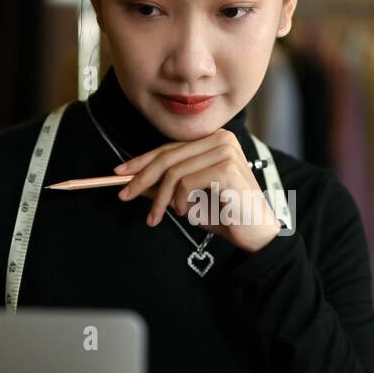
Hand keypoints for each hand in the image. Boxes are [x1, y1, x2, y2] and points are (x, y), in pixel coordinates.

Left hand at [113, 130, 281, 253]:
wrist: (255, 233)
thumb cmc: (225, 214)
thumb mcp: (187, 198)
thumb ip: (164, 186)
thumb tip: (133, 180)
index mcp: (213, 140)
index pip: (169, 148)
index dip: (141, 160)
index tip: (119, 173)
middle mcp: (221, 138)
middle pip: (168, 157)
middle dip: (141, 178)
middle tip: (124, 196)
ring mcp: (226, 151)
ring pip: (174, 172)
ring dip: (161, 199)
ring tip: (159, 216)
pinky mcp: (227, 168)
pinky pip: (186, 182)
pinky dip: (181, 201)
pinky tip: (188, 213)